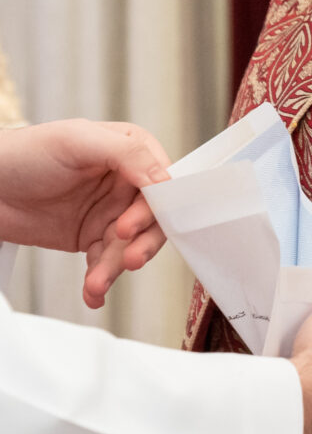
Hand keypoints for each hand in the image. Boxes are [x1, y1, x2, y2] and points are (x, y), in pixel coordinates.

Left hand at [0, 119, 171, 307]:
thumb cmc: (25, 153)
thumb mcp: (78, 140)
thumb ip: (126, 154)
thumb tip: (164, 180)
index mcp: (132, 153)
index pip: (162, 182)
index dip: (155, 207)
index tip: (132, 226)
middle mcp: (127, 184)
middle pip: (154, 220)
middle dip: (142, 244)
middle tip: (127, 259)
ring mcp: (110, 213)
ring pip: (130, 246)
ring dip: (116, 268)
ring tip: (97, 283)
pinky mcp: (91, 238)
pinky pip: (105, 263)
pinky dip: (100, 280)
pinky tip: (93, 293)